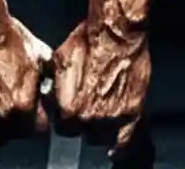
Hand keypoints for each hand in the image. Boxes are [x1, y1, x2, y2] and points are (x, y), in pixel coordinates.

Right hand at [0, 15, 51, 157]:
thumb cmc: (8, 35)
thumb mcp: (41, 55)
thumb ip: (49, 80)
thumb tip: (52, 92)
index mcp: (26, 102)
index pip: (39, 130)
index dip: (37, 120)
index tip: (34, 113)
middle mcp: (5, 112)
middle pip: (17, 135)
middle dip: (18, 124)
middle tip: (14, 107)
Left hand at [52, 20, 151, 159]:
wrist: (117, 33)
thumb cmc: (89, 40)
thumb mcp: (59, 61)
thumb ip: (56, 87)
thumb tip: (51, 95)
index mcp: (68, 107)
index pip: (63, 128)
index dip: (68, 118)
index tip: (72, 110)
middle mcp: (89, 118)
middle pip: (83, 134)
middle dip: (85, 121)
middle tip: (91, 102)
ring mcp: (112, 118)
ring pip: (103, 138)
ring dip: (102, 129)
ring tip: (105, 110)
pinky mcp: (133, 114)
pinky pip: (127, 143)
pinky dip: (123, 148)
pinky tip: (118, 151)